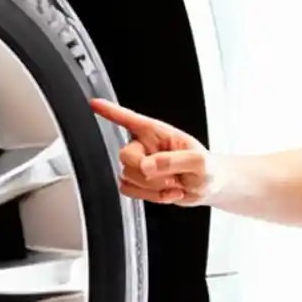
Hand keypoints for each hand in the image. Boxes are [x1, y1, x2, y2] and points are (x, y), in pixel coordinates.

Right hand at [90, 98, 221, 205]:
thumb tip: (147, 166)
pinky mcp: (140, 182)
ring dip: (153, 187)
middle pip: (125, 155)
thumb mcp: (198, 162)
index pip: (130, 119)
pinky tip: (169, 193)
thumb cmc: (207, 168)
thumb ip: (172, 161)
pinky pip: (130, 190)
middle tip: (170, 177)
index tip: (93, 103)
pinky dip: (151, 197)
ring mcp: (141, 165)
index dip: (110, 111)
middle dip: (145, 171)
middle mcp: (146, 146)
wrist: (208, 187)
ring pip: (127, 176)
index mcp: (158, 132)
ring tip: (174, 184)